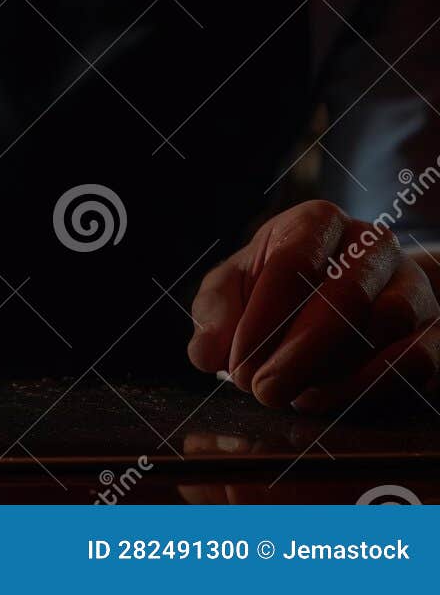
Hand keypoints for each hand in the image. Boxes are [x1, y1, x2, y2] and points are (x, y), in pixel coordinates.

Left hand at [186, 200, 439, 410]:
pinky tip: (325, 399)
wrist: (353, 293)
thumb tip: (206, 353)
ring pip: (384, 325)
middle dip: (296, 353)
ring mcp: (412, 283)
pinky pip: (416, 357)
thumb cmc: (280, 287)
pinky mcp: (436, 327)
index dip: (262, 320)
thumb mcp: (237, 286)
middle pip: (342, 296)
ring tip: (292, 395)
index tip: (237, 364)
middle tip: (263, 392)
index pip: (292, 263)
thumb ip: (215, 312)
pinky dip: (368, 386)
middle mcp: (372, 243)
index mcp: (317, 222)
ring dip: (333, 370)